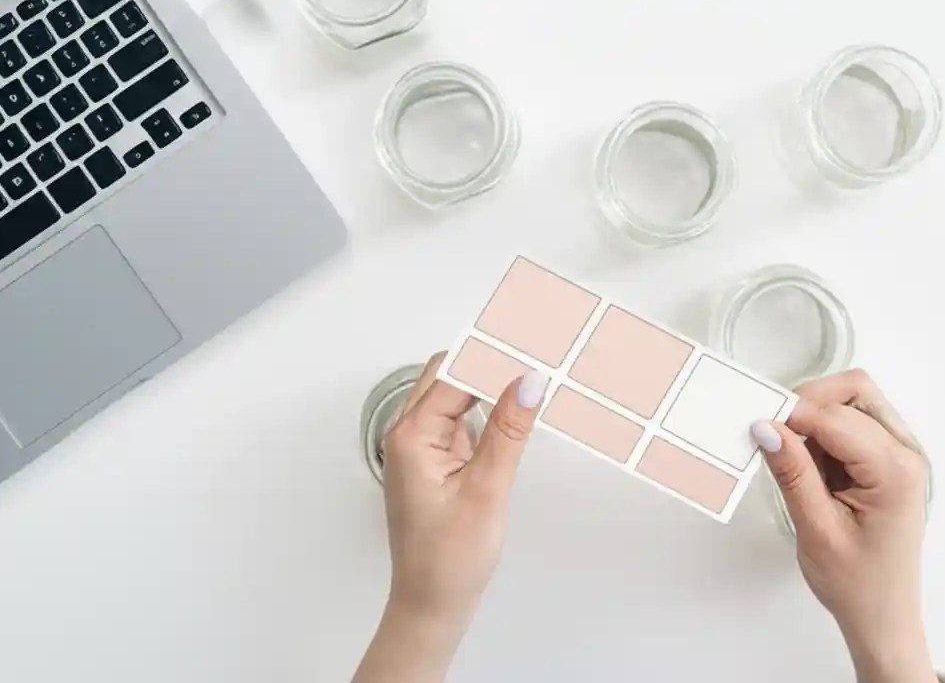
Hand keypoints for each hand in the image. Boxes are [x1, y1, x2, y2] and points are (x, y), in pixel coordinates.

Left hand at [354, 353, 547, 682]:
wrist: (432, 605)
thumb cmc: (448, 560)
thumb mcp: (487, 490)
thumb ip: (508, 430)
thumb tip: (528, 381)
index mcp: (411, 437)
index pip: (456, 373)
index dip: (495, 352)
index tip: (531, 338)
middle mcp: (408, 435)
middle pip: (450, 374)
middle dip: (491, 358)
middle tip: (536, 350)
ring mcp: (419, 448)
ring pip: (454, 395)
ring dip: (489, 382)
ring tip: (532, 376)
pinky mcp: (433, 462)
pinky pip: (458, 420)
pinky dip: (486, 409)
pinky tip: (516, 410)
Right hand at [751, 370, 934, 682]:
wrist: (883, 616)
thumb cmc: (858, 584)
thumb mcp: (816, 530)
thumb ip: (793, 473)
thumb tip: (767, 427)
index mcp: (894, 471)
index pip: (835, 417)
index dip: (791, 414)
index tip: (755, 424)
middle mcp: (905, 454)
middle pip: (854, 392)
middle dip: (807, 403)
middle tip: (771, 431)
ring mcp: (899, 455)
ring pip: (853, 401)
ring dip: (816, 416)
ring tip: (793, 455)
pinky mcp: (887, 461)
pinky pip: (853, 423)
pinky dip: (824, 432)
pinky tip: (809, 464)